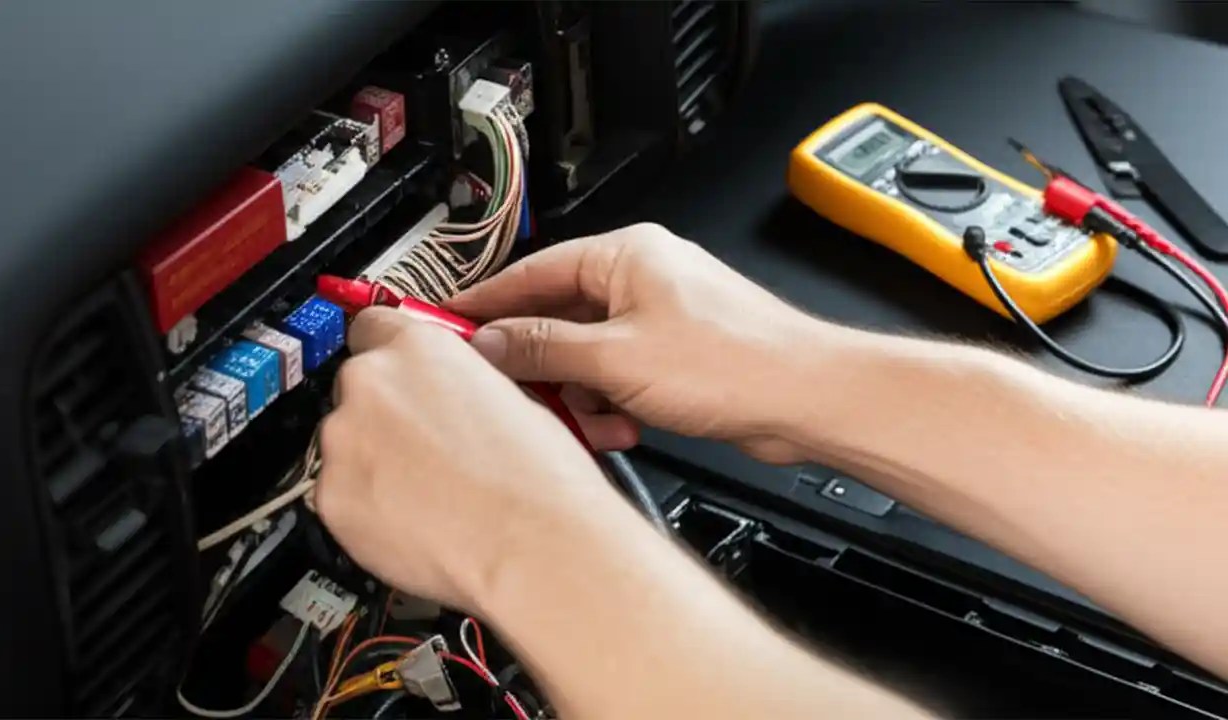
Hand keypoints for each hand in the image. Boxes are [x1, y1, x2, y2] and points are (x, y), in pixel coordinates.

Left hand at [315, 308, 615, 610]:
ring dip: (373, 462)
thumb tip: (446, 391)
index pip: (372, 327)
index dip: (388, 356)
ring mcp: (342, 440)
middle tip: (428, 451)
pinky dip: (365, 507)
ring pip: (345, 444)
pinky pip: (338, 494)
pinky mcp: (329, 497)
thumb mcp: (512, 395)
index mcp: (419, 347)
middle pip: (357, 390)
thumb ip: (458, 381)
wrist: (532, 546)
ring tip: (427, 495)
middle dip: (384, 417)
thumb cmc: (540, 478)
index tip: (396, 376)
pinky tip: (412, 521)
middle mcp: (371, 382)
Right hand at [449, 223, 837, 462]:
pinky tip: (619, 427)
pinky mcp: (674, 357)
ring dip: (580, 393)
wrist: (806, 399)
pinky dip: (610, 402)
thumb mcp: (616, 357)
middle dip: (539, 362)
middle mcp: (642, 279)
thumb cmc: (736, 362)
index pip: (533, 271)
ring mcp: (659, 319)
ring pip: (587, 354)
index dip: (486, 301)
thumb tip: (489, 343)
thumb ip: (543, 348)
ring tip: (587, 420)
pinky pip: (618, 375)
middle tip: (508, 391)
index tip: (448, 324)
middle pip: (558, 316)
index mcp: (626, 255)